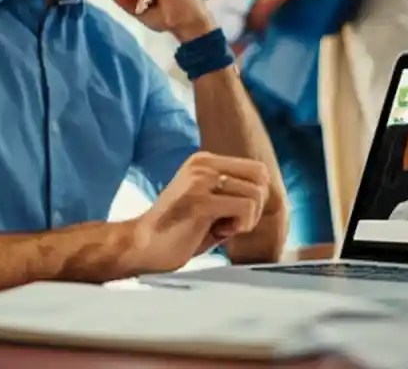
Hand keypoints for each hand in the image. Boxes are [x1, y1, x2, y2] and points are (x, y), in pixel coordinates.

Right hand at [129, 152, 270, 273]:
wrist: (141, 246)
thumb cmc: (178, 231)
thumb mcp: (208, 201)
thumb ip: (232, 192)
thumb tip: (265, 193)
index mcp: (204, 161)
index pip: (256, 169)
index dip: (257, 196)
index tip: (236, 215)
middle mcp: (202, 165)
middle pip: (260, 178)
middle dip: (257, 206)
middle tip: (234, 223)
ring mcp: (200, 181)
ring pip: (256, 194)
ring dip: (248, 219)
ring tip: (223, 228)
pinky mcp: (199, 202)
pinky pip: (245, 208)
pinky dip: (241, 225)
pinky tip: (220, 232)